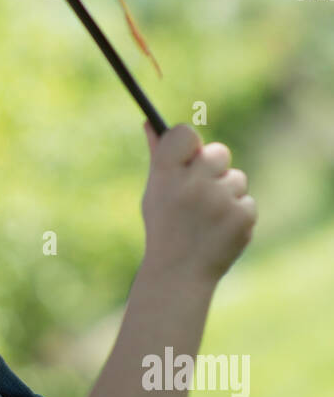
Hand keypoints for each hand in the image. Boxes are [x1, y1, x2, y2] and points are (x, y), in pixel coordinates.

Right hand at [141, 122, 257, 285]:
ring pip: (236, 178)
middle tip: (202, 190)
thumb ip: (158, 156)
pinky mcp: (242, 216)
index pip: (185, 133)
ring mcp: (220, 200)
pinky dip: (237, 215)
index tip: (189, 156)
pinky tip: (220, 231)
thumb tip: (151, 122)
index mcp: (166, 173)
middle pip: (218, 152)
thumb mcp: (154, 191)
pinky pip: (246, 202)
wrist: (179, 274)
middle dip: (214, 168)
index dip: (189, 143)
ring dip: (226, 193)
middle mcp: (193, 183)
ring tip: (209, 218)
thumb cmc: (164, 228)